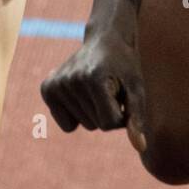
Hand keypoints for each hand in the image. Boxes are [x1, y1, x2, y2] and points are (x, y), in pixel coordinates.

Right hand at [40, 30, 147, 153]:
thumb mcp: (137, 89)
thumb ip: (137, 118)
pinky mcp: (47, 88)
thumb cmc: (125, 67)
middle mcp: (71, 80)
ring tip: (97, 89)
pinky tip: (81, 96)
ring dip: (94, 112)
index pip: (110, 124)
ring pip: (84, 125)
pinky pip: (66, 125)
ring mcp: (57, 83)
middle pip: (96, 125)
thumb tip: (140, 148)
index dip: (123, 115)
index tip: (123, 95)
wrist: (105, 40)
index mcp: (94, 79)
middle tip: (109, 88)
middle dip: (108, 112)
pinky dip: (77, 117)